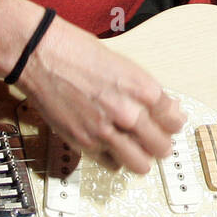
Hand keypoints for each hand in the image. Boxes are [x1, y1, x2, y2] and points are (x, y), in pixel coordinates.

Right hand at [16, 14, 184, 174]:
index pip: (173, 121)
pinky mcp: (85, 144)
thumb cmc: (78, 53)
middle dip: (161, 145)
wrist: (42, 56)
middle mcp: (128, 113)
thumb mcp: (123, 65)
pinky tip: (113, 148)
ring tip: (138, 151)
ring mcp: (106, 132)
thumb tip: (165, 108)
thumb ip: (144, 91)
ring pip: (140, 164)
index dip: (173, 123)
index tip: (170, 125)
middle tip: (157, 142)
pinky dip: (115, 159)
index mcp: (143, 89)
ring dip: (142, 159)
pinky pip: (112, 164)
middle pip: (161, 146)